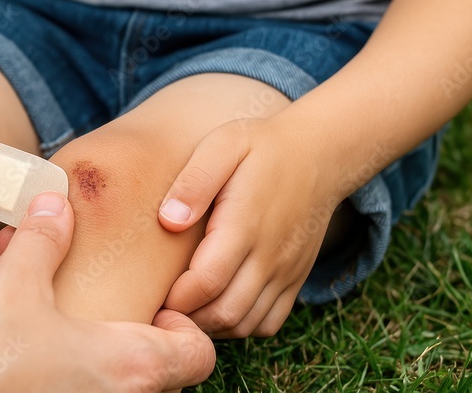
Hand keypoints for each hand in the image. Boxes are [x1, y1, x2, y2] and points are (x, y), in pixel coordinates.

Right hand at [0, 193, 215, 392]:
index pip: (199, 355)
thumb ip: (43, 240)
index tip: (152, 296)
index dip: (186, 322)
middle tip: (86, 287)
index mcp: (129, 367)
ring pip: (105, 376)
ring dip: (79, 335)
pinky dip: (51, 358)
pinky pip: (66, 386)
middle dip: (120, 319)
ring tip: (31, 296)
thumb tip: (56, 204)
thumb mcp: (12, 284)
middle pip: (155, 367)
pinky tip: (4, 326)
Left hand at [157, 117, 338, 337]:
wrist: (319, 154)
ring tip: (182, 311)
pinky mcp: (295, 279)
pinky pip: (268, 323)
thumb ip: (194, 182)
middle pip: (225, 312)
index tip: (152, 293)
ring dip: (209, 326)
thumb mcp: (223, 145)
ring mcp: (286, 271)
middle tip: (159, 308)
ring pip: (246, 324)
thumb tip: (169, 220)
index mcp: (245, 224)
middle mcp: (270, 255)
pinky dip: (239, 326)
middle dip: (186, 319)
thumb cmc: (261, 146)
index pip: (206, 282)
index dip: (174, 298)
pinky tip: (215, 307)